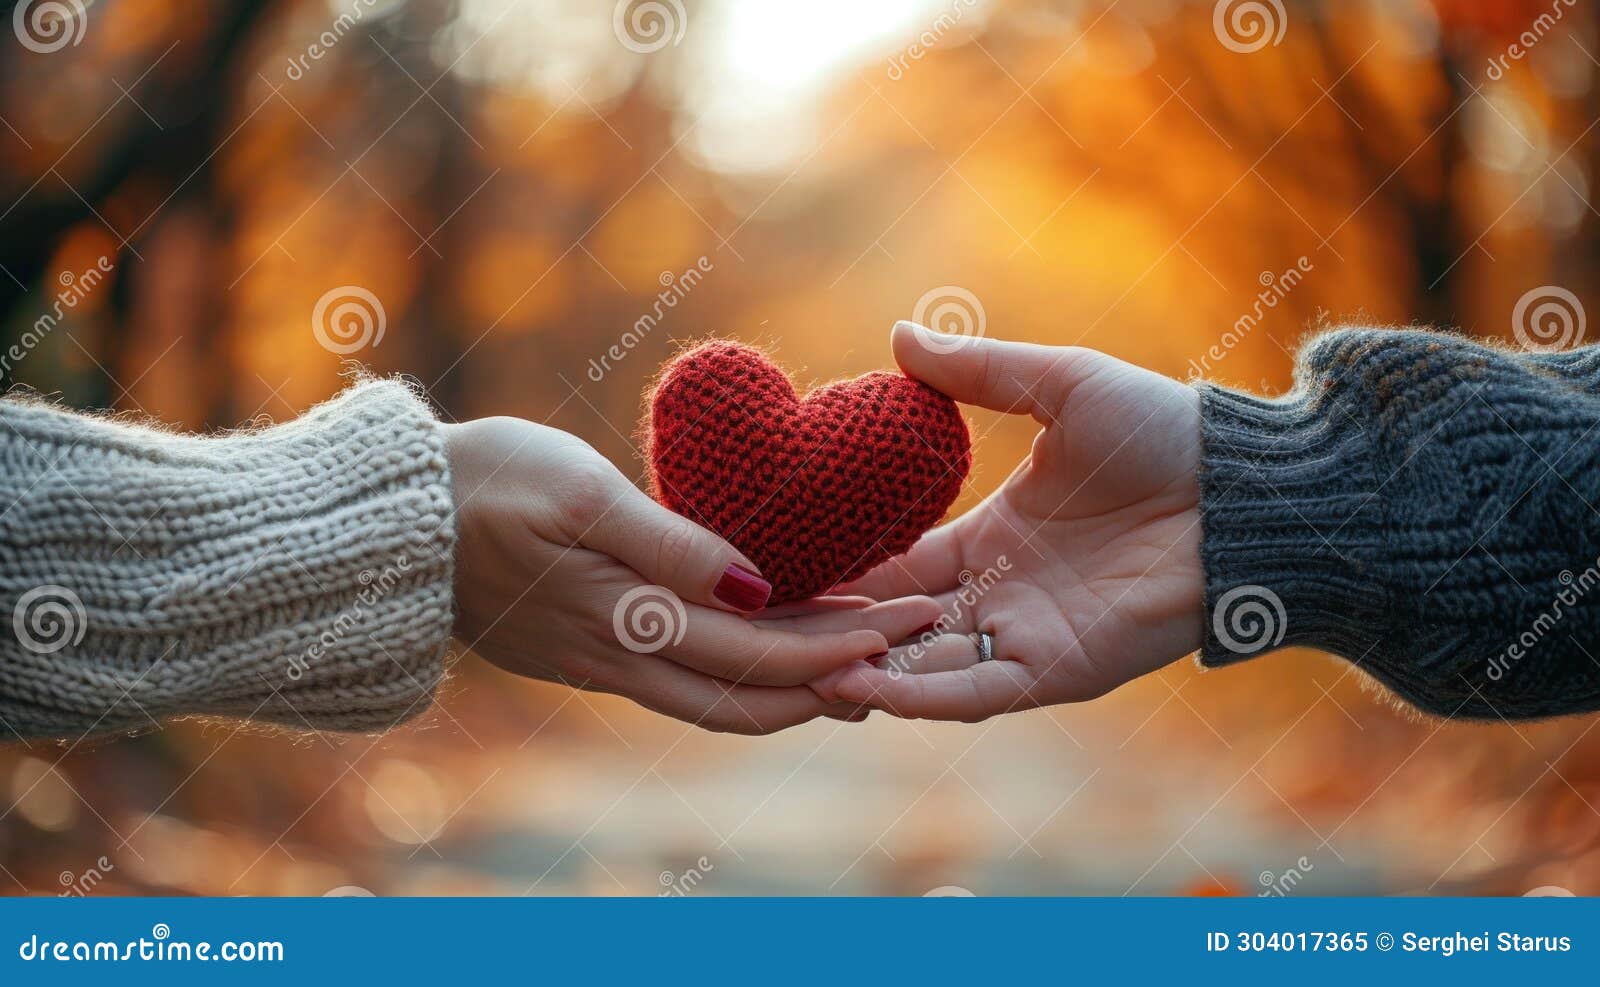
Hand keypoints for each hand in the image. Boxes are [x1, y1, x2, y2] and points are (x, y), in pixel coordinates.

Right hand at [444, 417, 941, 733]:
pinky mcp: (587, 648)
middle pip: (748, 699)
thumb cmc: (484, 484)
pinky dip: (744, 665)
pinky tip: (772, 630)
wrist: (389, 521)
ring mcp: (601, 661)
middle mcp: (620, 659)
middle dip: (833, 679)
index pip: (755, 657)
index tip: (903, 620)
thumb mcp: (578, 493)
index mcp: (625, 623)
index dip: (836, 647)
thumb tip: (757, 583)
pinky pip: (685, 676)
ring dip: (794, 681)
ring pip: (718, 696)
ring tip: (861, 652)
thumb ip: (666, 544)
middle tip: (906, 643)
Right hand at [813, 322, 1203, 720]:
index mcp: (992, 535)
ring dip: (862, 668)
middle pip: (895, 624)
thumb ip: (977, 372)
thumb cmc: (1162, 431)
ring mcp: (1025, 635)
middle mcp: (999, 593)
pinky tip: (865, 684)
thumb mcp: (1058, 385)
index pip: (896, 564)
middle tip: (760, 629)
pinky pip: (976, 689)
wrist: (1242, 488)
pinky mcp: (1058, 670)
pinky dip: (921, 695)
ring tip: (793, 663)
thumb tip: (899, 335)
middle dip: (834, 631)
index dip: (840, 570)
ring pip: (923, 667)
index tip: (778, 566)